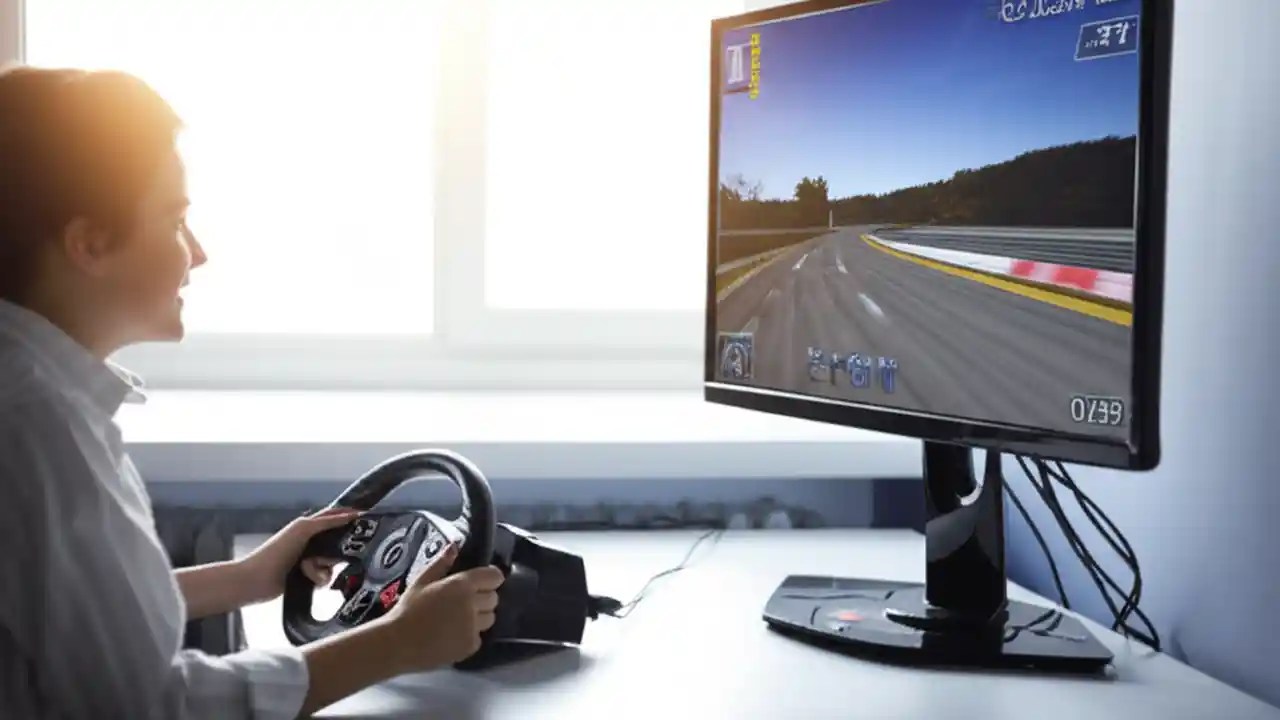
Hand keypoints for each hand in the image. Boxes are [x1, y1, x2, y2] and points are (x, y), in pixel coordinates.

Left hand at [239, 506, 363, 604]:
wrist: (257, 579)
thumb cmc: (278, 551)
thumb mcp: (303, 530)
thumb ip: (327, 521)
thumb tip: (351, 515)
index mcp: (309, 526)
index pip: (336, 517)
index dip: (351, 517)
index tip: (370, 519)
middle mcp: (312, 542)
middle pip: (339, 543)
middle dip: (340, 549)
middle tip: (342, 554)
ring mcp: (311, 560)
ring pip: (334, 562)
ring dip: (325, 568)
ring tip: (310, 570)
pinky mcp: (308, 578)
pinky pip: (326, 577)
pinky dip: (320, 578)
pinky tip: (310, 580)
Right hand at [383, 542, 504, 672]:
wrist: (398, 644)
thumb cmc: (407, 609)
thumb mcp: (421, 582)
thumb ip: (441, 564)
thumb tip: (454, 547)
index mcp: (461, 585)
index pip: (495, 577)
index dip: (490, 578)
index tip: (481, 582)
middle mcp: (472, 605)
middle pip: (493, 598)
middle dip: (483, 598)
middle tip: (464, 602)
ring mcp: (473, 627)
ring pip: (490, 618)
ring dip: (480, 617)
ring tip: (458, 619)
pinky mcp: (471, 646)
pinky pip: (479, 637)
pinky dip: (470, 636)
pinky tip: (452, 636)